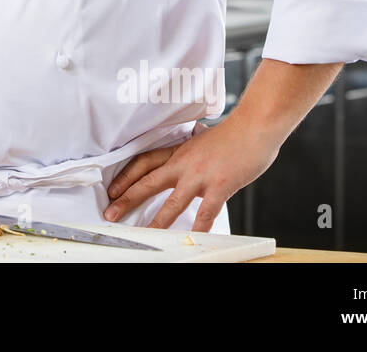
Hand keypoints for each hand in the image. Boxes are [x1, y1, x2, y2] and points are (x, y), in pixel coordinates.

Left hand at [101, 118, 281, 231]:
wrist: (255, 126)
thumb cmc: (232, 136)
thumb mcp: (201, 142)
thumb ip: (188, 157)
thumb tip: (182, 168)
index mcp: (178, 151)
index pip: (144, 163)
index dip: (125, 177)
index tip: (112, 190)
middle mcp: (184, 163)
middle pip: (148, 182)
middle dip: (127, 198)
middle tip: (112, 213)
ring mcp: (201, 175)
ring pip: (173, 201)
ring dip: (157, 220)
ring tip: (145, 233)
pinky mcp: (220, 185)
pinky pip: (207, 211)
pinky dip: (199, 227)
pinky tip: (192, 238)